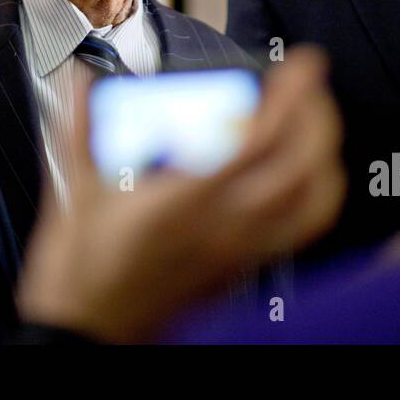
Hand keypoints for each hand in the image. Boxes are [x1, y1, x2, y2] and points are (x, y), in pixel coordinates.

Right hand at [16, 46, 345, 341]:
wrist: (87, 333)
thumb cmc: (81, 273)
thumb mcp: (75, 192)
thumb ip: (81, 126)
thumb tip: (82, 80)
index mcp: (184, 202)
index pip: (258, 141)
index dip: (291, 98)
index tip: (303, 66)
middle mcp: (222, 228)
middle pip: (302, 169)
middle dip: (318, 118)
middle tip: (310, 86)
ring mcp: (236, 252)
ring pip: (312, 204)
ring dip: (324, 156)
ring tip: (314, 124)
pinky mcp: (239, 268)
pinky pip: (298, 230)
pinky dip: (315, 194)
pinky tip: (301, 173)